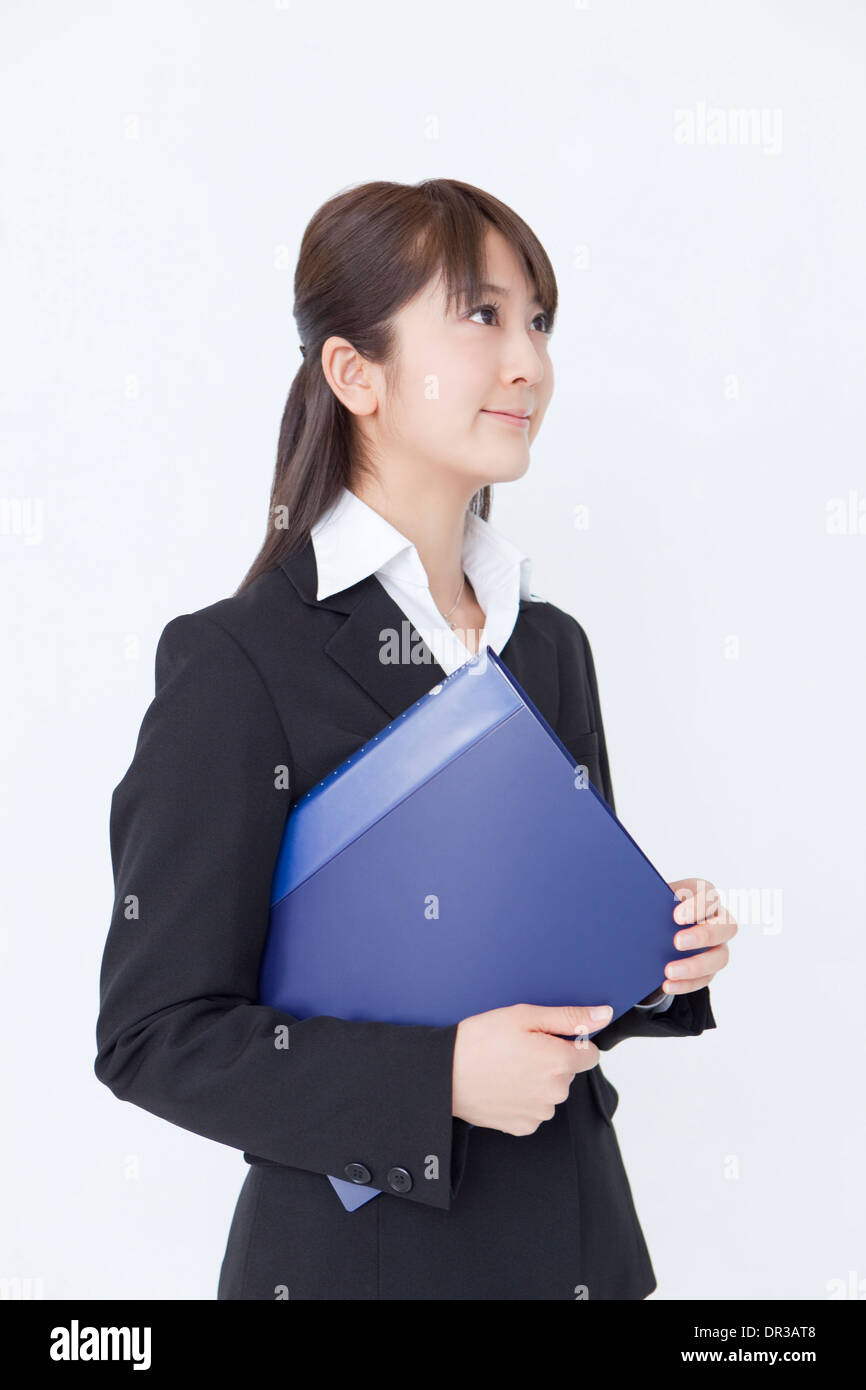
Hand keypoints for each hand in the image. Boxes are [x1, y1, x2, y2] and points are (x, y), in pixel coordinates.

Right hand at [452, 1002, 610, 1134]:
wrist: (445, 1073)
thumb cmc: (480, 1040)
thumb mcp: (525, 1015)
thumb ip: (570, 1017)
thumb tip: (603, 1015)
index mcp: (560, 1062)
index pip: (590, 1053)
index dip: (569, 1042)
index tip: (546, 1038)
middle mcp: (556, 1092)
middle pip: (568, 1072)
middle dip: (551, 1059)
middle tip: (519, 1049)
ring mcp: (540, 1113)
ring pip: (552, 1091)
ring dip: (538, 1080)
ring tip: (507, 1066)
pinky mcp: (523, 1127)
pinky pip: (535, 1109)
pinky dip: (524, 1099)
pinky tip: (504, 1085)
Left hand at [655, 876, 736, 996]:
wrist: (653, 928)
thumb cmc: (655, 906)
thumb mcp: (651, 898)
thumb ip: (646, 899)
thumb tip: (629, 904)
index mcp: (703, 895)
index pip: (710, 896)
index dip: (698, 906)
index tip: (676, 917)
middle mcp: (718, 919)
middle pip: (726, 926)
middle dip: (703, 936)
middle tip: (677, 942)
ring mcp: (718, 945)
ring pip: (721, 957)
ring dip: (695, 966)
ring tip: (669, 971)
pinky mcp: (711, 967)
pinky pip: (706, 978)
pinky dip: (686, 983)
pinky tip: (667, 984)